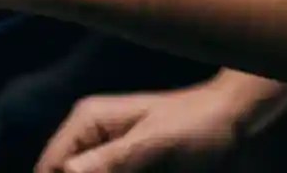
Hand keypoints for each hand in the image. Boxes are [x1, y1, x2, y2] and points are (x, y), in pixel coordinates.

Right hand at [36, 73, 286, 172]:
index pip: (51, 164)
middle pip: (67, 172)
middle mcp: (90, 134)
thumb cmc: (197, 124)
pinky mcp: (125, 162)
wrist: (234, 118)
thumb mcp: (154, 144)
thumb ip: (112, 160)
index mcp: (88, 121)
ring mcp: (107, 149)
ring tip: (147, 170)